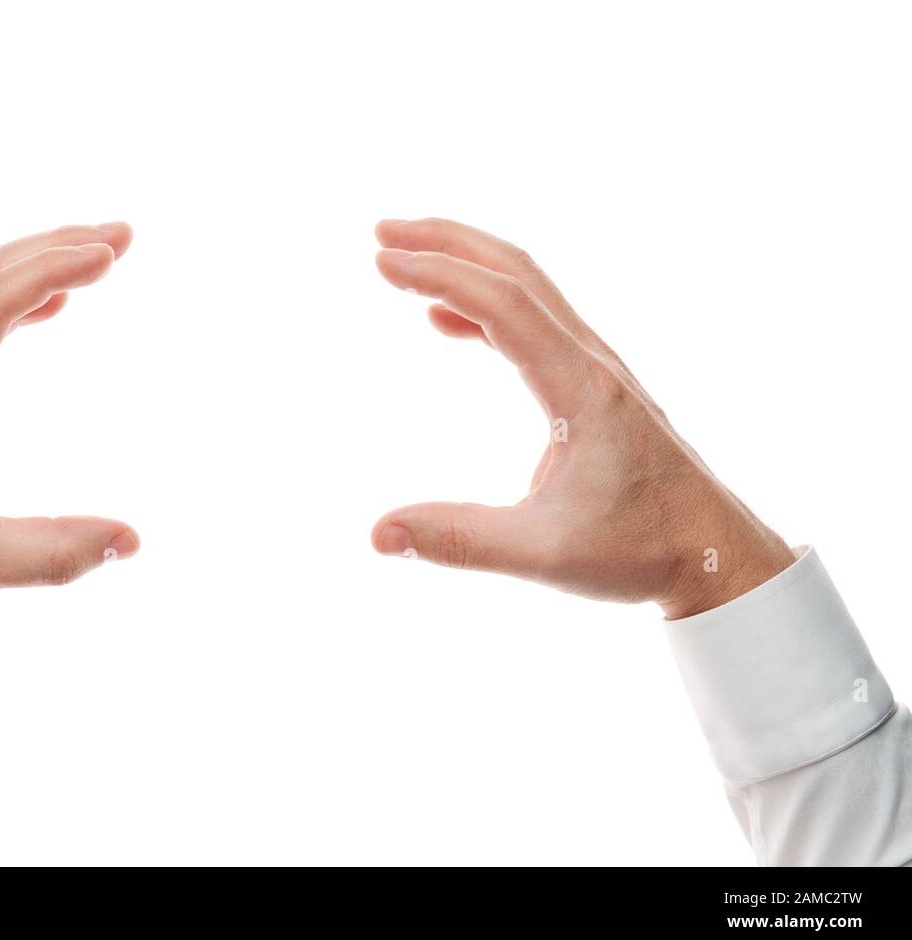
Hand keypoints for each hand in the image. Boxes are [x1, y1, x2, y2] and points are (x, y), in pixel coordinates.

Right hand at [370, 217, 793, 618]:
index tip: (382, 260)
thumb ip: (459, 542)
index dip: (440, 276)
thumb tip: (378, 534)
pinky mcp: (591, 385)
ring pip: (528, 290)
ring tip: (404, 258)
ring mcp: (595, 369)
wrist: (714, 553)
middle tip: (382, 230)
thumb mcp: (544, 556)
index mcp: (583, 389)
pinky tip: (445, 323)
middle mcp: (592, 363)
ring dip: (467, 264)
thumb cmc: (640, 552)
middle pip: (517, 272)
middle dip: (447, 242)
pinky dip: (484, 308)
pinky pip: (532, 323)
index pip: (505, 305)